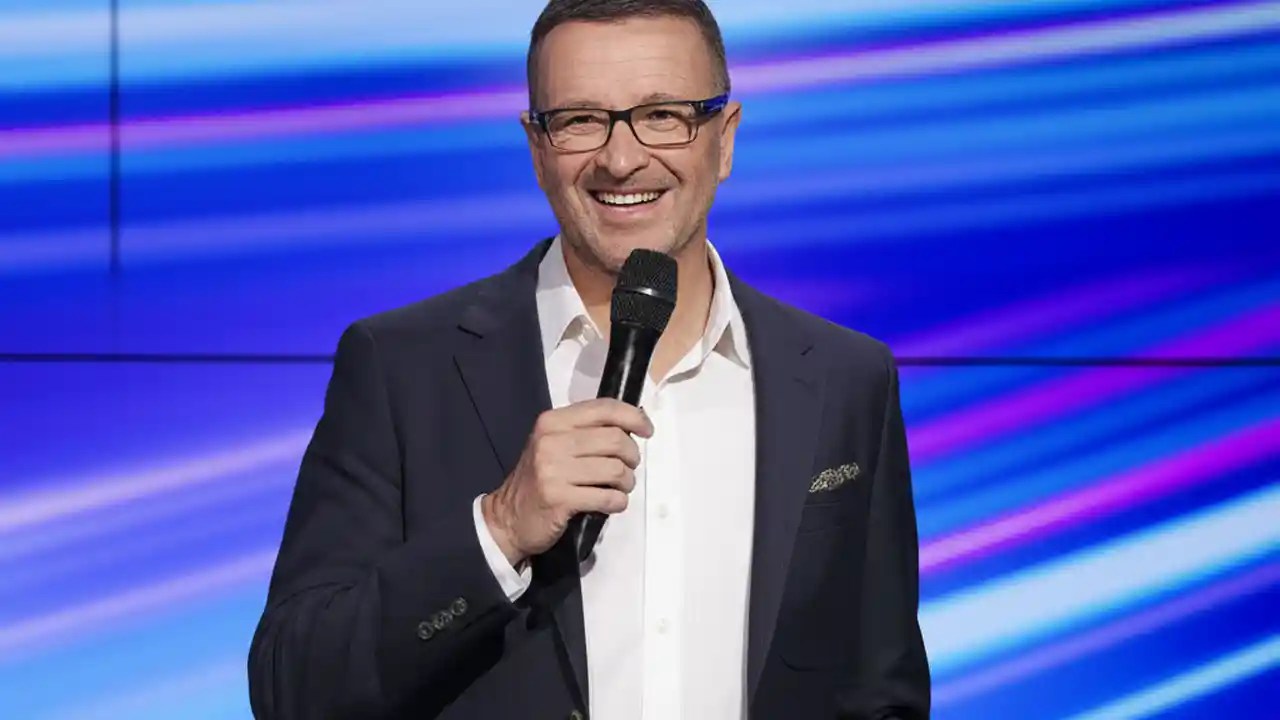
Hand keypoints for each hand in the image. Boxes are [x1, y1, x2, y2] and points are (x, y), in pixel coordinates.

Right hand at [482, 398, 652, 565]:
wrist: (508, 519)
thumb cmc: (539, 480)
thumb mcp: (554, 445)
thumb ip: (585, 432)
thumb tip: (632, 426)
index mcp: (552, 422)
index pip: (603, 409)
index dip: (633, 417)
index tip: (647, 430)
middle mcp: (551, 441)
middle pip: (615, 439)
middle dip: (632, 456)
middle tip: (628, 469)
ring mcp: (553, 470)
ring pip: (615, 470)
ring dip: (626, 482)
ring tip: (619, 488)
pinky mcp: (559, 498)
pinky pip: (607, 497)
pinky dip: (618, 502)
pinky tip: (612, 504)